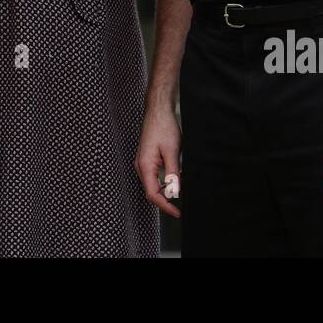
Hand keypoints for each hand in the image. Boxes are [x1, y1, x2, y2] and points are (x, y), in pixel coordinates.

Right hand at [136, 103, 182, 217]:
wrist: (158, 110)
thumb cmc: (163, 126)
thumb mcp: (172, 151)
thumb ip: (173, 173)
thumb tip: (175, 192)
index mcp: (145, 165)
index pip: (152, 194)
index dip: (165, 206)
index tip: (177, 212)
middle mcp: (141, 165)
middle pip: (151, 191)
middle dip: (166, 200)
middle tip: (180, 206)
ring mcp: (143, 162)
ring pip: (153, 184)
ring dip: (166, 190)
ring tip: (181, 190)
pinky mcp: (147, 158)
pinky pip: (154, 176)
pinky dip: (165, 180)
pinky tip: (176, 177)